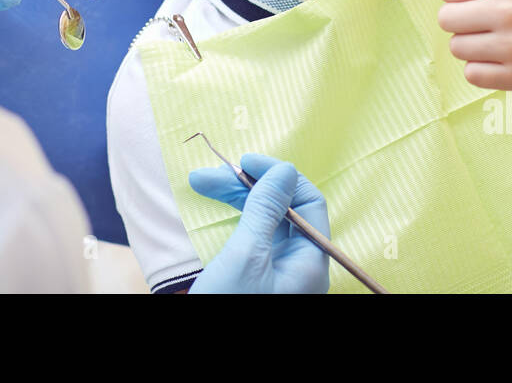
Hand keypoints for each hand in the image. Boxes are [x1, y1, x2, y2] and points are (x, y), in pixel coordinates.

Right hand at [188, 154, 330, 293]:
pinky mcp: (259, 275)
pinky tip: (217, 203)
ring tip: (201, 182)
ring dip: (235, 197)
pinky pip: (254, 235)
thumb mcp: (246, 256)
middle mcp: (300, 264)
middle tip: (211, 174)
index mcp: (311, 261)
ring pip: (265, 220)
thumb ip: (266, 211)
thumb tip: (285, 170)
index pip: (309, 203)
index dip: (278, 176)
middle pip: (283, 209)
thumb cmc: (227, 306)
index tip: (245, 162)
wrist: (205, 350)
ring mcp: (280, 270)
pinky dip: (236, 217)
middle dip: (247, 186)